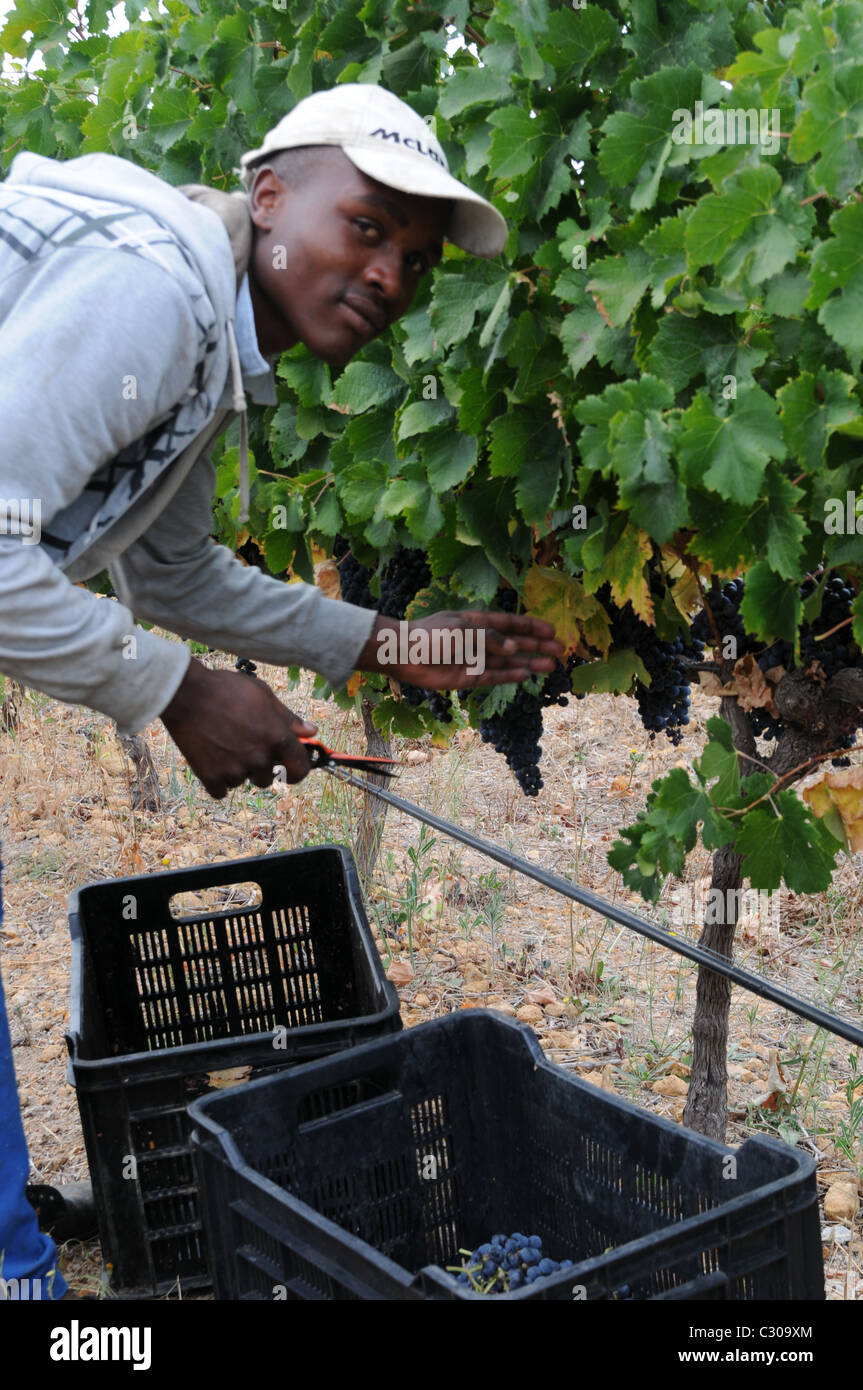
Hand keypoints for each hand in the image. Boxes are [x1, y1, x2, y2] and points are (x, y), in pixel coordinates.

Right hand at [160, 658, 316, 798]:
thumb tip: (311, 732)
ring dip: (237, 771)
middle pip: (268, 779)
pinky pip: (221, 791)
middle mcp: (259, 757)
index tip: (291, 768)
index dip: (298, 769)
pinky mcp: (210, 776)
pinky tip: (212, 759)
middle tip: (244, 747)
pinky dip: (217, 780)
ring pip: (242, 782)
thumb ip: (288, 717)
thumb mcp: (263, 695)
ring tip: (223, 745)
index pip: (301, 768)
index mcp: (277, 737)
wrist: (186, 694)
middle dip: (260, 767)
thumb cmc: (226, 689)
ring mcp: (234, 769)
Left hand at [357, 611, 564, 689]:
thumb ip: (491, 639)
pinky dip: (509, 676)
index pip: (510, 623)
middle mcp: (479, 641)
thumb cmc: (431, 635)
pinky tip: (526, 675)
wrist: (404, 654)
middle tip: (560, 651)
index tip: (551, 630)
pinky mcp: (466, 678)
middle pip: (514, 644)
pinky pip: (493, 677)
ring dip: (528, 663)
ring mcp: (474, 660)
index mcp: (477, 621)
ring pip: (507, 662)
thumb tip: (516, 647)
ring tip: (551, 665)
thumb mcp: (463, 630)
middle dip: (537, 646)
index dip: (532, 626)